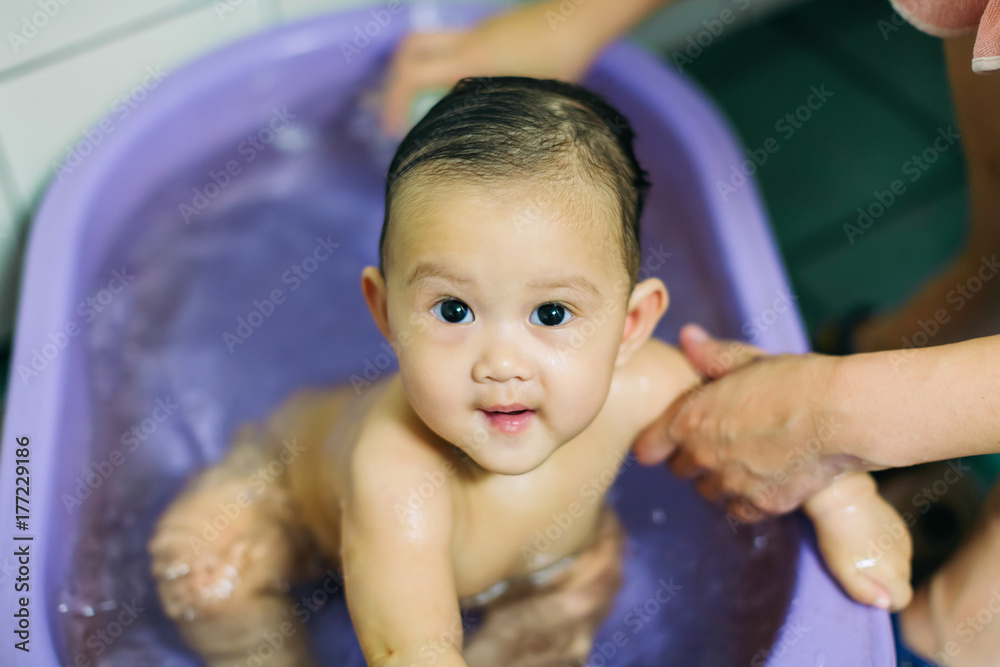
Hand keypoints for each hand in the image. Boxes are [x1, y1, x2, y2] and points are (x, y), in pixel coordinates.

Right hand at [381, 1, 597, 134]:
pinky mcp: (491, 31)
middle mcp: (468, 41)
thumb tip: (483, 159)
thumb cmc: (564, 61)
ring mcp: (478, 31)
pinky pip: (451, 46)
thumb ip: (500, 122)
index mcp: (471, 60)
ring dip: (418, 72)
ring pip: (428, 43)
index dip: (394, 104)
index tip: (393, 131)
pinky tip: (459, 93)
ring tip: (424, 105)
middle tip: (399, 114)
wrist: (583, 17)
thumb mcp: (530, 102)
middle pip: (408, 50)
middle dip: (395, 82)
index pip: (410, 74)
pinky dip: (442, 68)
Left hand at [633, 324, 873, 516]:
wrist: (838, 415)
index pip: (650, 445)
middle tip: (714, 442)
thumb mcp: (746, 360)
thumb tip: (687, 338)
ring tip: (741, 460)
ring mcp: (732, 484)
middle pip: (681, 469)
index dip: (654, 443)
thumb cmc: (792, 380)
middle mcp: (703, 456)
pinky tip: (761, 481)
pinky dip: (746, 499)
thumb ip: (712, 355)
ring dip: (718, 480)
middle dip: (692, 457)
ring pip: (710, 491)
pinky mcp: (763, 504)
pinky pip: (740, 509)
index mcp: (689, 420)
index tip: (659, 444)